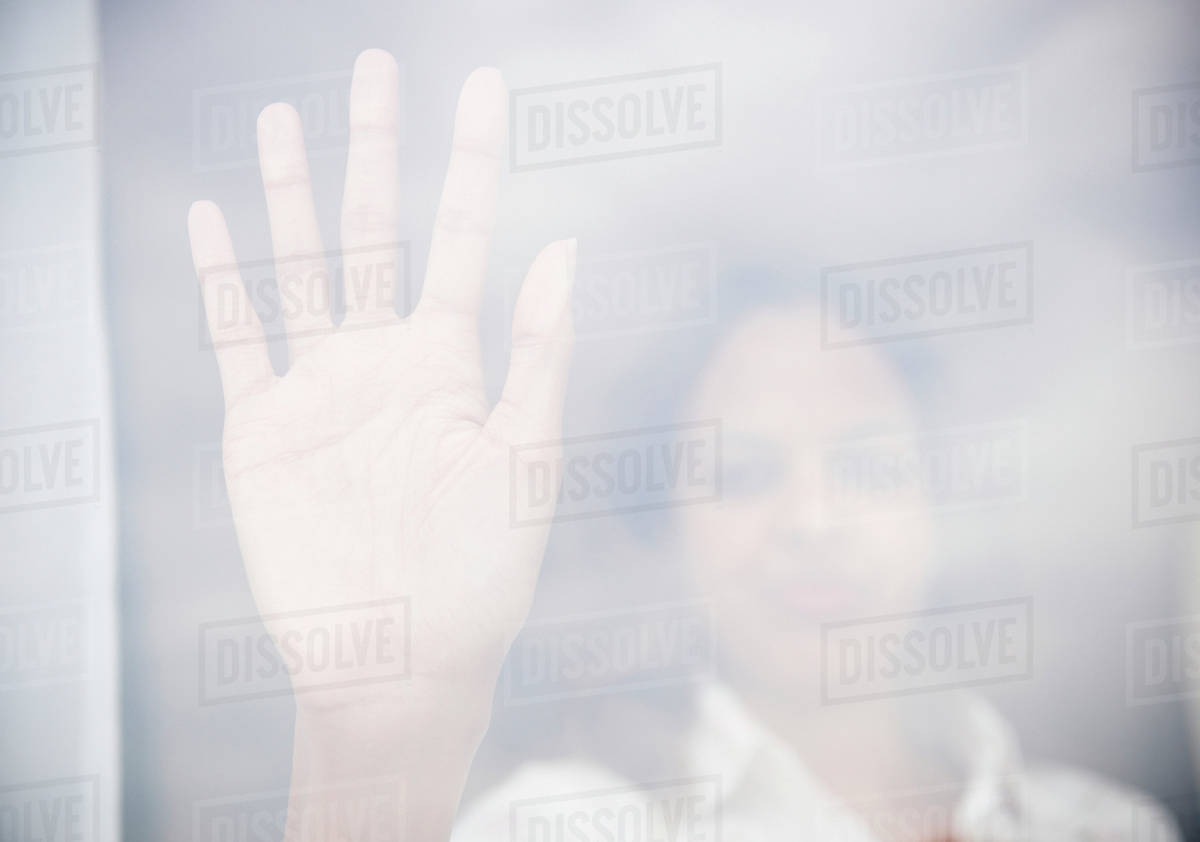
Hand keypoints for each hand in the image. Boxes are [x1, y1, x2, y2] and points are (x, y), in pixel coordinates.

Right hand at [188, 49, 574, 837]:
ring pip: (299, 270)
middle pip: (373, 233)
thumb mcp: (527, 460)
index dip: (469, 164)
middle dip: (373, 152)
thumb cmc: (483, 573)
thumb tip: (564, 249)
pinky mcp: (260, 429)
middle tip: (372, 68)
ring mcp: (319, 390)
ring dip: (290, 197)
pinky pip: (235, 339)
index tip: (479, 88)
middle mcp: (382, 362)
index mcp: (450, 364)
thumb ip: (539, 354)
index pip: (459, 239)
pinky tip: (212, 217)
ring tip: (280, 122)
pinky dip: (221, 279)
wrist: (404, 660)